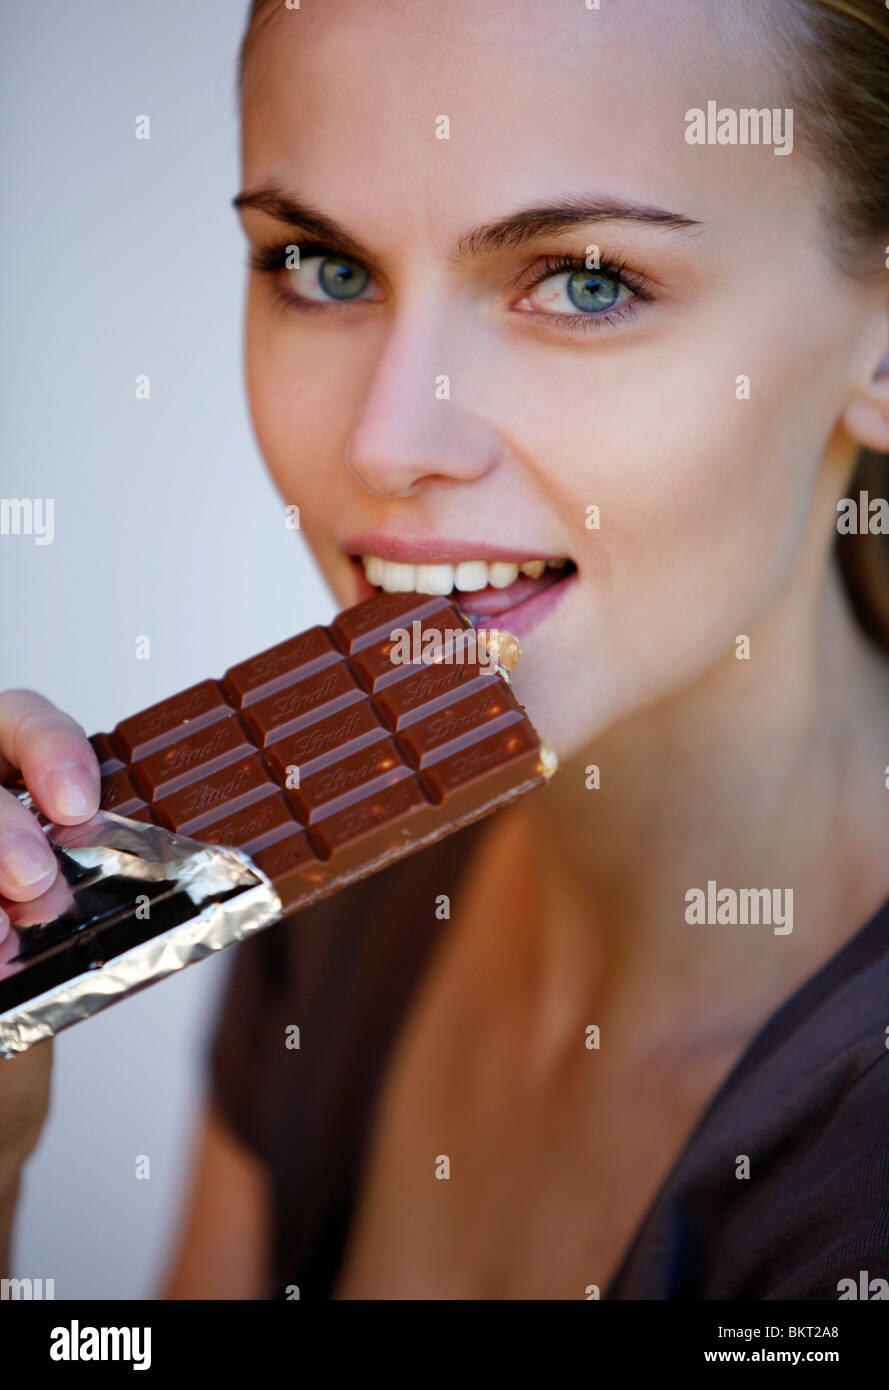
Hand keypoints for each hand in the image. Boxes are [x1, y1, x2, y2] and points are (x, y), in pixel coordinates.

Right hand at [0, 689, 99, 1176]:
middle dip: (0, 827)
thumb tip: (244, 869)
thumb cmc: (66, 949)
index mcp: (18, 773)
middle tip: (37, 880)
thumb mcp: (112, 897)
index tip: (78, 805)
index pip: (22, 720)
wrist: (11, 1035)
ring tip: (3, 938)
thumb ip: (140, 866)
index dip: (49, 748)